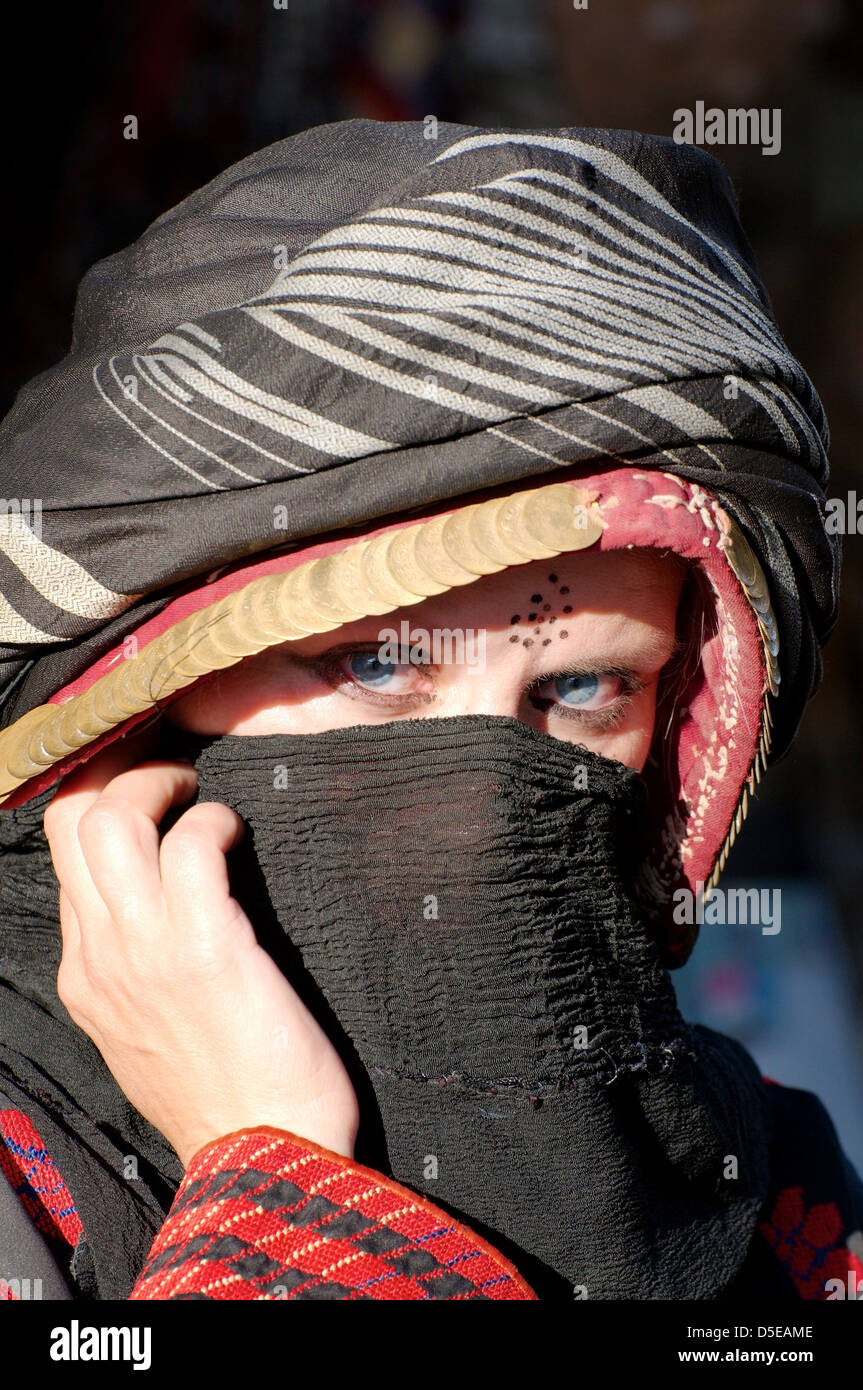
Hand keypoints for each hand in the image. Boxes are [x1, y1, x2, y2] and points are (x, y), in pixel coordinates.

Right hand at [42, 733, 358, 1167]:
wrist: (263, 1160)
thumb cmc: (225, 1097)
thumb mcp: (144, 1036)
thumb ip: (134, 974)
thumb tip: (156, 917)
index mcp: (84, 977)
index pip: (62, 860)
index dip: (98, 809)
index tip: (140, 793)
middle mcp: (100, 956)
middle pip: (70, 823)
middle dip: (118, 777)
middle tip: (170, 780)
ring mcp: (144, 950)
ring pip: (110, 819)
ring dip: (157, 785)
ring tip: (195, 796)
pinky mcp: (204, 946)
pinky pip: (191, 845)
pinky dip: (213, 820)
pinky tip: (235, 834)